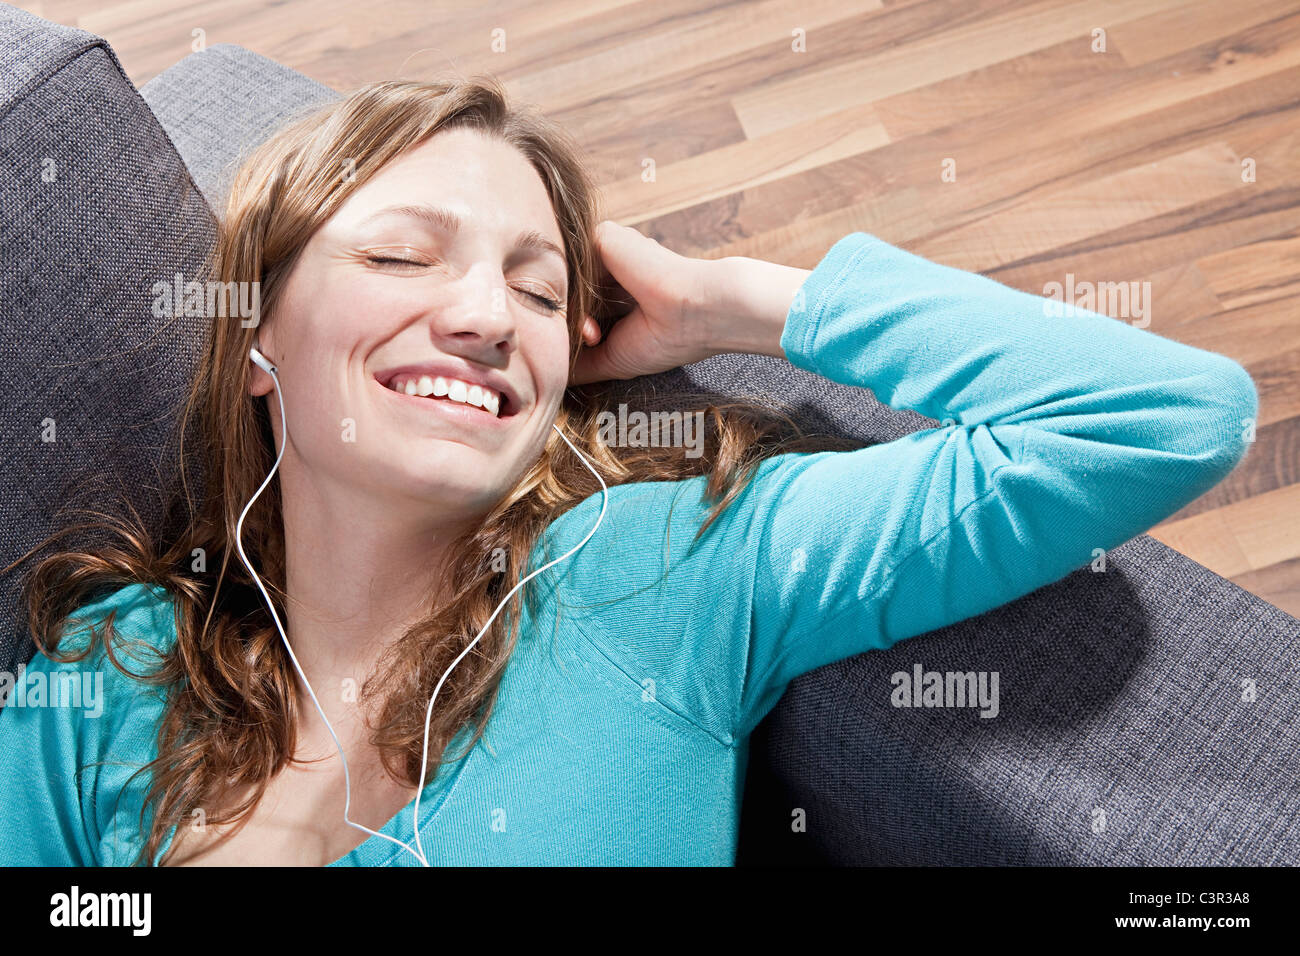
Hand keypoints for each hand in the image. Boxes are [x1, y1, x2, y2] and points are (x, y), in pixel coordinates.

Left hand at [570, 221, 720, 384]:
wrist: (700, 313)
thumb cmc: (668, 339)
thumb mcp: (614, 357)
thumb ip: (582, 363)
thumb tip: (553, 376)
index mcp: (621, 288)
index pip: (580, 306)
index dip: (581, 329)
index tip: (596, 342)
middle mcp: (614, 265)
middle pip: (571, 293)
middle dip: (575, 320)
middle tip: (594, 338)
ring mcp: (610, 249)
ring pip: (568, 281)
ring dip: (575, 311)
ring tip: (595, 331)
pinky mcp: (605, 236)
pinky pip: (570, 265)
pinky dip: (576, 293)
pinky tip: (595, 309)